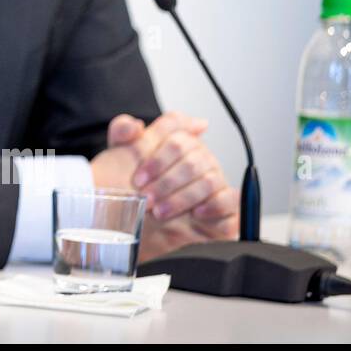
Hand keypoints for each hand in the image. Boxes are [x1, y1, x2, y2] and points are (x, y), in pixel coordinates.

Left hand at [90, 112, 238, 260]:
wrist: (141, 225)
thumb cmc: (135, 187)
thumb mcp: (120, 157)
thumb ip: (122, 133)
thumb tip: (135, 125)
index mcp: (180, 143)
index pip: (178, 136)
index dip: (157, 159)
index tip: (138, 178)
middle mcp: (202, 159)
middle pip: (193, 160)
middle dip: (165, 182)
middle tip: (146, 198)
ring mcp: (216, 181)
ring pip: (209, 181)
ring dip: (182, 197)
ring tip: (161, 211)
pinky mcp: (227, 207)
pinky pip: (231, 200)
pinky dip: (214, 205)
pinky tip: (196, 213)